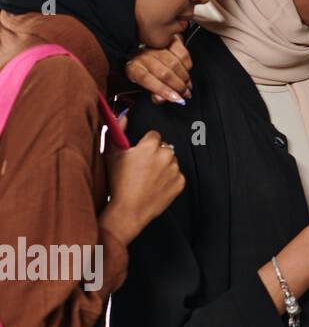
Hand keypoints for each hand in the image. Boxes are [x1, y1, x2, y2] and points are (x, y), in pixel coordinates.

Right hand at [101, 114, 183, 245]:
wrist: (127, 210)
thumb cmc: (117, 183)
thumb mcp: (111, 154)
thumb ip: (116, 131)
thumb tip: (122, 116)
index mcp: (150, 146)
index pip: (154, 135)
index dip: (145, 144)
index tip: (139, 153)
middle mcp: (166, 155)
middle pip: (164, 148)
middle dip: (155, 154)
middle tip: (142, 168)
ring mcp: (175, 169)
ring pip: (171, 161)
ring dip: (163, 166)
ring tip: (147, 178)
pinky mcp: (180, 183)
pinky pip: (177, 176)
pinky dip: (169, 180)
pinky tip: (155, 186)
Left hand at [125, 34, 192, 104]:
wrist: (148, 51)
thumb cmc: (147, 71)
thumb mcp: (144, 85)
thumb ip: (153, 93)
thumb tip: (162, 98)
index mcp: (133, 68)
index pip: (147, 79)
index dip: (163, 90)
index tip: (177, 98)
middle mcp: (143, 55)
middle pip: (164, 73)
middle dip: (178, 86)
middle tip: (185, 94)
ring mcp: (156, 46)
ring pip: (175, 64)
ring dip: (185, 77)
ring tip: (188, 85)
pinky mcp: (168, 40)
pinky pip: (183, 54)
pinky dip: (187, 65)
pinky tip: (187, 71)